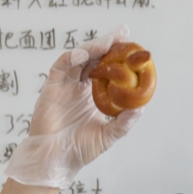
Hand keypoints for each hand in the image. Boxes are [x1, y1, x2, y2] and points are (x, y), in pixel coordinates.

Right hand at [5, 28, 143, 188]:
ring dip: (93, 47)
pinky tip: (84, 54)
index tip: (133, 46)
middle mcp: (79, 87)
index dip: (118, 57)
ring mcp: (65, 85)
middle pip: (94, 58)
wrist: (55, 160)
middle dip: (107, 43)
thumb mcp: (108, 136)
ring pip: (79, 58)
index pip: (107, 69)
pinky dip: (72, 57)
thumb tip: (141, 108)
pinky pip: (61, 66)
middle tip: (123, 33)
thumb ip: (123, 123)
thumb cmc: (79, 150)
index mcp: (93, 95)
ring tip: (108, 42)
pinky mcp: (51, 86)